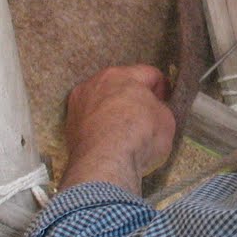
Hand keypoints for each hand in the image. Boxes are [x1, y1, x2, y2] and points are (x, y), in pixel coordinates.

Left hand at [61, 65, 176, 192]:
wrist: (105, 163)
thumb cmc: (139, 136)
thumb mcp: (166, 119)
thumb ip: (159, 108)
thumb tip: (152, 111)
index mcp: (122, 75)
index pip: (148, 73)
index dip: (161, 88)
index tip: (165, 101)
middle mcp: (96, 83)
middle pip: (120, 84)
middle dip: (133, 97)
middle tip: (145, 116)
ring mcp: (79, 103)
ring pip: (101, 101)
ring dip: (112, 110)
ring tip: (124, 131)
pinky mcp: (69, 125)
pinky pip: (89, 119)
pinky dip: (99, 126)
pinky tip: (108, 141)